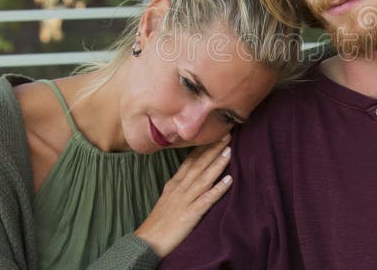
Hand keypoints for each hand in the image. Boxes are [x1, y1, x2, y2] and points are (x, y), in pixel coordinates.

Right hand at [134, 134, 232, 255]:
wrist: (147, 242)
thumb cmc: (159, 222)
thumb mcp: (167, 198)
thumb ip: (179, 185)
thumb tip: (192, 175)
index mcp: (174, 183)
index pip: (190, 161)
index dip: (203, 147)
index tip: (214, 134)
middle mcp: (179, 189)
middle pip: (198, 165)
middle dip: (212, 149)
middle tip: (226, 134)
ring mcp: (185, 201)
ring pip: (203, 178)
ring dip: (217, 164)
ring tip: (229, 151)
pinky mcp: (190, 215)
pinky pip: (206, 200)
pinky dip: (218, 189)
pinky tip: (229, 180)